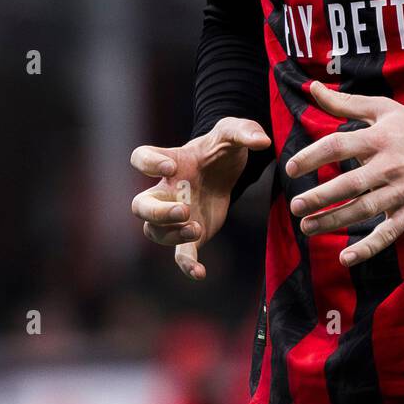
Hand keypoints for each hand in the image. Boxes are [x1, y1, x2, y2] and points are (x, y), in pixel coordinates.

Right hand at [130, 119, 270, 279]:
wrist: (226, 170)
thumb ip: (246, 131)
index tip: (171, 168)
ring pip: (154, 231)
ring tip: (196, 229)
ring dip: (171, 234)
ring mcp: (176, 214)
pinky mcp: (192, 233)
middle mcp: (166, 190)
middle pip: (140, 205)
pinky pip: (180, 254)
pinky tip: (200, 272)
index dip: (148, 164)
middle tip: (183, 210)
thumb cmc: (221, 148)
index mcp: (171, 161)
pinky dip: (187, 265)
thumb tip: (263, 141)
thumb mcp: (234, 132)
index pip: (141, 157)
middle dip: (156, 212)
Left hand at [286, 80, 403, 267]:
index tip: (291, 168)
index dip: (312, 157)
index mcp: (379, 138)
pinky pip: (388, 233)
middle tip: (296, 206)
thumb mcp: (385, 109)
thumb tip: (314, 88)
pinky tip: (346, 258)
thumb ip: (347, 103)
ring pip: (363, 210)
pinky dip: (368, 248)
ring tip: (308, 227)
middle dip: (319, 196)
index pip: (338, 146)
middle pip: (349, 183)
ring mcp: (402, 191)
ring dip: (334, 221)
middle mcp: (389, 165)